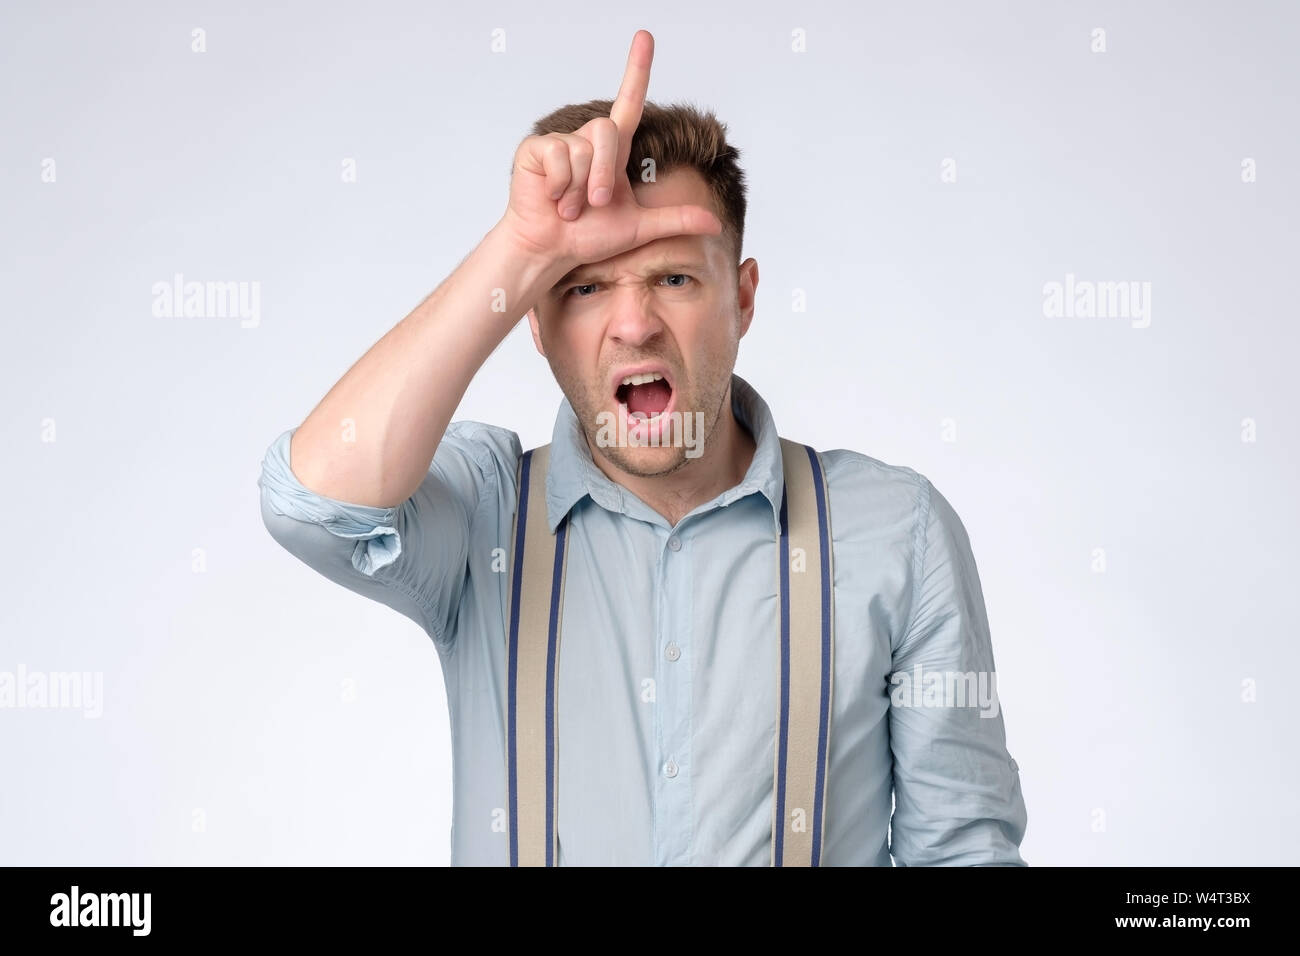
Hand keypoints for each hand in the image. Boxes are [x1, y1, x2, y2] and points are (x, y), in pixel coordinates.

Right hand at [497, 29, 722, 273]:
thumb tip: (716, 223)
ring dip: (579, 186)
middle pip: (608, 132)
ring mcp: (561, 143)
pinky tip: (552, 197)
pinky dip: (559, 184)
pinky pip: (558, 155)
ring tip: (569, 207)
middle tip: (593, 205)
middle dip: (602, 175)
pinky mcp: (537, 149)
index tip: (645, 37)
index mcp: (613, 152)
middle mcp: (588, 141)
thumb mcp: (638, 227)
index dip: (637, 70)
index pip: (629, 103)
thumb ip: (676, 220)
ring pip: (582, 148)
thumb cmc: (589, 237)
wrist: (552, 249)